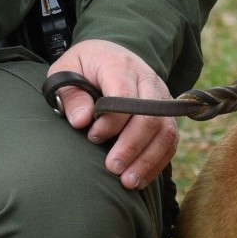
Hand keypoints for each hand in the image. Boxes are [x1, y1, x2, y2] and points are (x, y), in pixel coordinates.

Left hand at [47, 38, 177, 189]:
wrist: (108, 54)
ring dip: (148, 160)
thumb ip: (70, 94)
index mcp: (120, 65)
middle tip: (112, 168)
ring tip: (128, 182)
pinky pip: (170, 140)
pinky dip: (157, 162)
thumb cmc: (83, 68)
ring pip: (166, 131)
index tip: (92, 137)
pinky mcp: (167, 113)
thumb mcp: (66, 70)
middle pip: (150, 116)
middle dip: (131, 147)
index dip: (110, 122)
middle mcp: (147, 78)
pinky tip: (140, 179)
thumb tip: (81, 121)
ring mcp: (161, 96)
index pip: (124, 96)